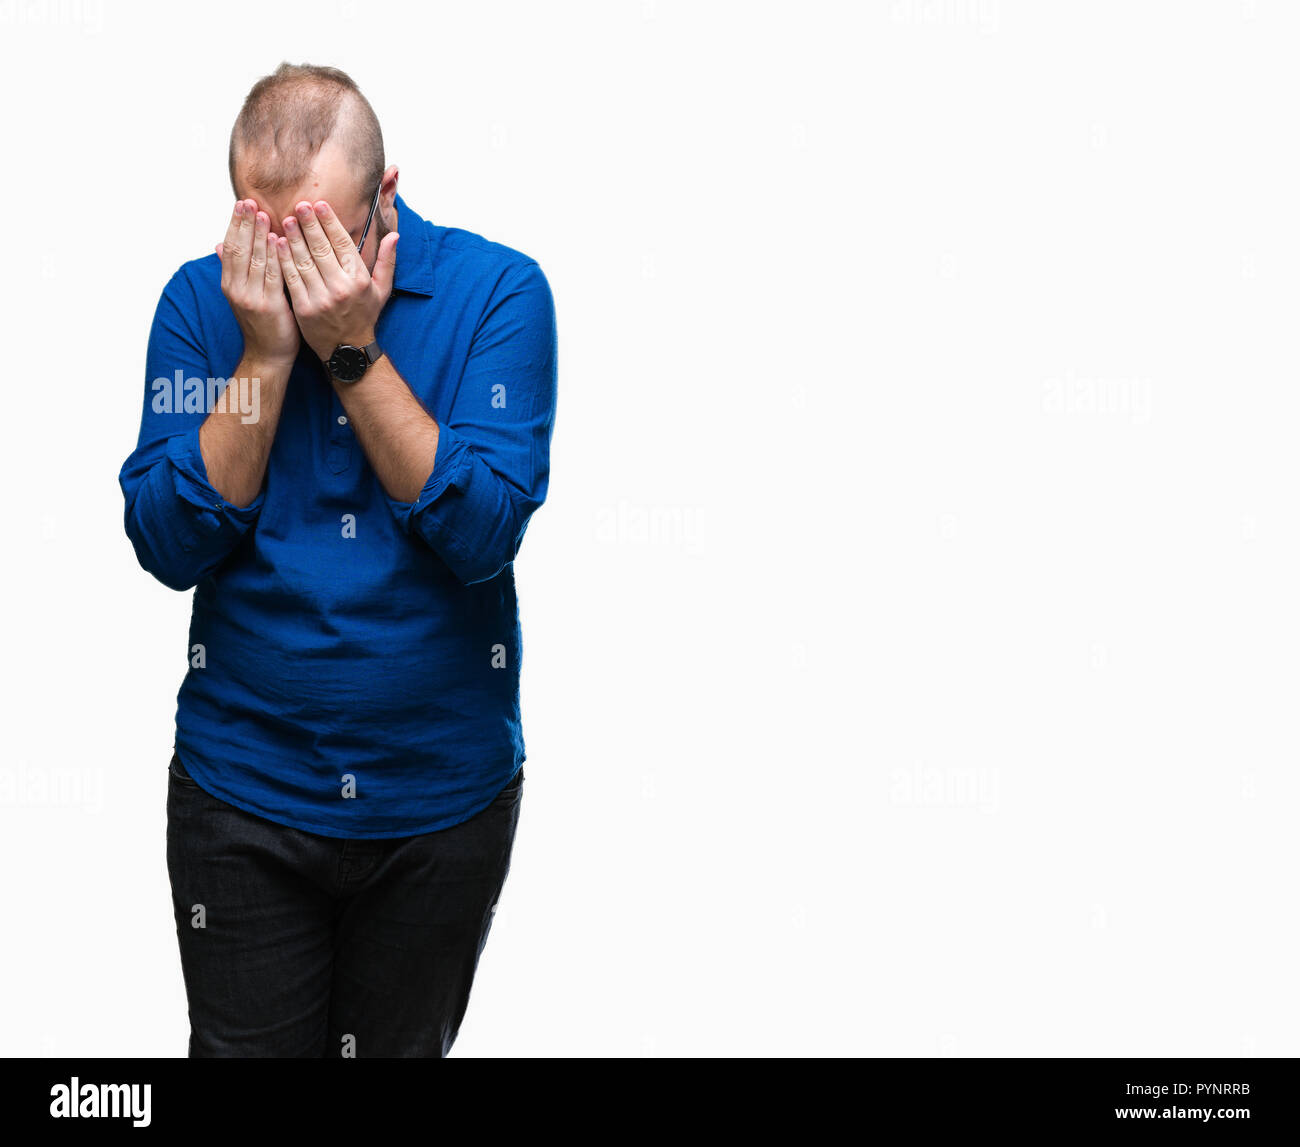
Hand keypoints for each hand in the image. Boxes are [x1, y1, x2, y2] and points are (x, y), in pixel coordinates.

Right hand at [216, 200, 299, 365]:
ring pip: (254, 260)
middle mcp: (236, 289)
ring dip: (258, 236)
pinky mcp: (268, 306)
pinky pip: (272, 276)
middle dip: (244, 224)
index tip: (241, 204)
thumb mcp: (243, 294)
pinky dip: (274, 257)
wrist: (268, 355)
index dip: (235, 225)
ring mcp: (251, 298)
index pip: (231, 247)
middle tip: (249, 201)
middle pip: (239, 250)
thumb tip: (218, 244)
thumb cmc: (262, 323)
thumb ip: (234, 269)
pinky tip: (277, 240)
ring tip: (263, 214)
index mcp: (230, 283)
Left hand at [274, 200, 398, 362]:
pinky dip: (283, 259)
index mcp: (359, 279)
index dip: (329, 222)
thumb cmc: (364, 317)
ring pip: (303, 260)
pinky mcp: (304, 308)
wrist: (348, 351)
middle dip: (309, 224)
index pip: (342, 243)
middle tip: (299, 205)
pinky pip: (291, 278)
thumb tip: (395, 235)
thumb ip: (387, 261)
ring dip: (293, 238)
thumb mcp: (382, 290)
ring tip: (286, 220)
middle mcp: (341, 287)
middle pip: (321, 248)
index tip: (319, 205)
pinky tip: (276, 244)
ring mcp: (321, 298)